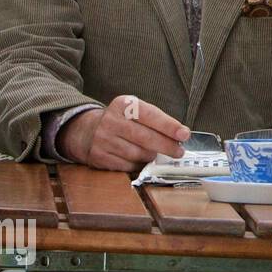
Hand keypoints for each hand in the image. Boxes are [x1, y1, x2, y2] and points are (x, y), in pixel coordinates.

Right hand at [60, 95, 189, 172]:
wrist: (87, 130)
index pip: (150, 115)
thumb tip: (181, 136)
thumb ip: (157, 121)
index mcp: (124, 105)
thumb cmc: (122, 121)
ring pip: (137, 154)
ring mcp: (103, 139)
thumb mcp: (136, 111)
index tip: (185, 134)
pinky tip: (141, 160)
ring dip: (152, 156)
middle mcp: (111, 120)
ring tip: (157, 154)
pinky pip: (127, 165)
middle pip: (145, 137)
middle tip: (179, 152)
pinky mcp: (99, 156)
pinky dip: (139, 165)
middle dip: (166, 146)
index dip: (169, 126)